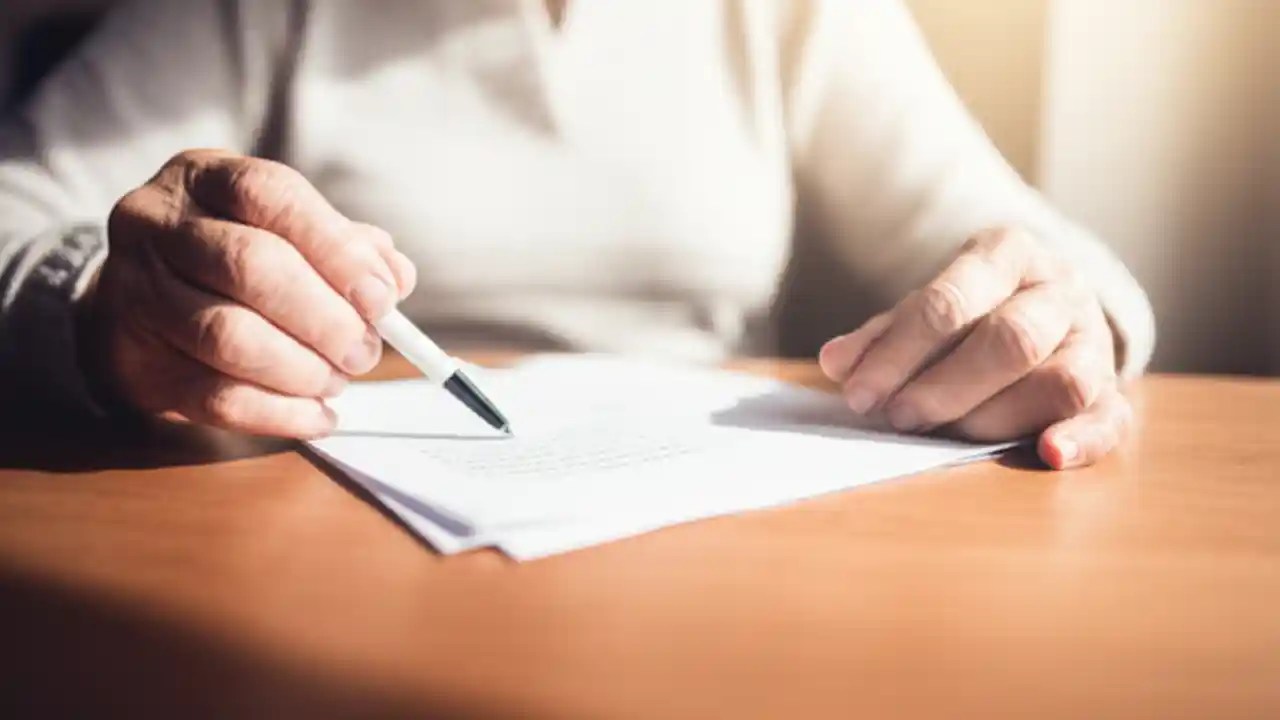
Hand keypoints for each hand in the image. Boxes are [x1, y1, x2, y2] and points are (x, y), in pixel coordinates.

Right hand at [84, 150, 415, 436]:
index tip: (381, 298)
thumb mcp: (288, 229)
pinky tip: (317, 416)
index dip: (335, 249)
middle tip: (364, 351)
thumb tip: (395, 278)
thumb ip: (348, 246)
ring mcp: (138, 291)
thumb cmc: (236, 256)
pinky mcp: (138, 360)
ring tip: (337, 380)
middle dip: (324, 318)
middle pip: (250, 266)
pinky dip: (279, 414)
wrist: (140, 300)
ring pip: (228, 336)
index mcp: (204, 177)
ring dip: (302, 370)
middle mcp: (158, 224)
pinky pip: (214, 397)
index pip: (271, 197)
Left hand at [818, 227, 1131, 469]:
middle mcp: (1060, 290)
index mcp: (1009, 254)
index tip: (859, 392)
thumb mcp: (924, 306)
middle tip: (898, 418)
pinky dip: (1084, 440)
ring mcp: (1093, 339)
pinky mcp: (1112, 389)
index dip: (902, 350)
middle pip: (1011, 340)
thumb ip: (883, 335)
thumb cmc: (971, 308)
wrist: (1044, 299)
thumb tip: (838, 363)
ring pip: (1062, 380)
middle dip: (946, 386)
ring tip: (945, 439)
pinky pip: (1111, 417)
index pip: (953, 300)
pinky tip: (1048, 455)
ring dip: (996, 416)